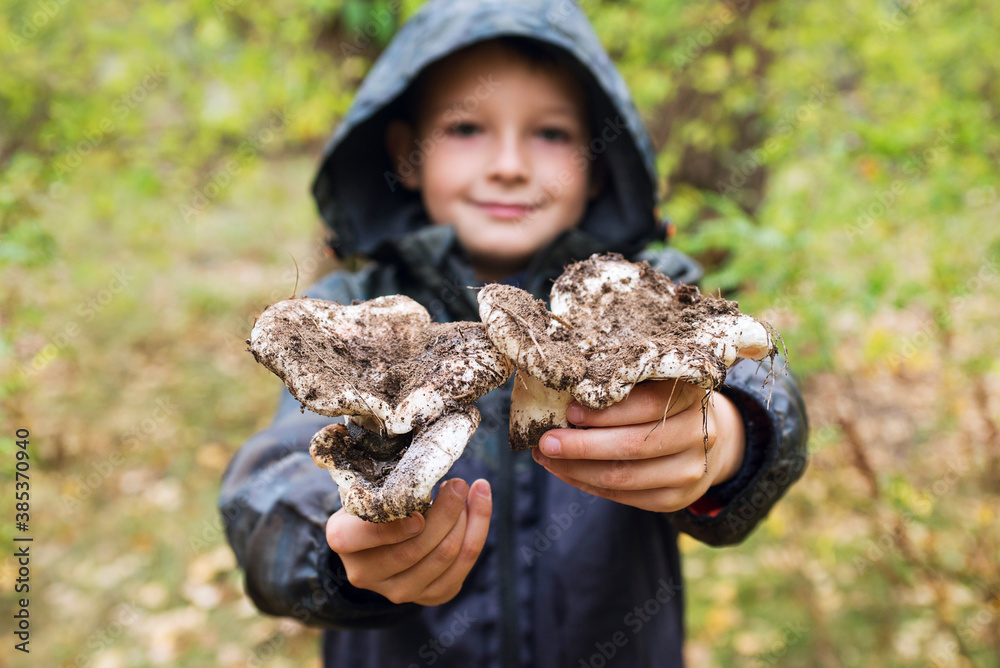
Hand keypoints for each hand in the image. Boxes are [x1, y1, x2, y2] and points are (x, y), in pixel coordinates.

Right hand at [326, 478, 491, 605]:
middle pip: (415, 548)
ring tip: (471, 492)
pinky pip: (464, 567)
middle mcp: (365, 573)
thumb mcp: (370, 491)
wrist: (383, 542)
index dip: (393, 528)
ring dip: (466, 520)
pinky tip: (478, 506)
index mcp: (343, 541)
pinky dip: (477, 531)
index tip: (420, 507)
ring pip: (445, 556)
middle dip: (446, 512)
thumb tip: (425, 475)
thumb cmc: (377, 505)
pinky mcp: (431, 595)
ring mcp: (398, 591)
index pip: (361, 536)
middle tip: (459, 484)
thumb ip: (387, 488)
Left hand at [531, 381, 745, 512]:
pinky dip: (588, 484)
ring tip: (547, 457)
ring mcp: (692, 470)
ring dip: (577, 469)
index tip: (569, 410)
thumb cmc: (665, 400)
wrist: (705, 436)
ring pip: (624, 476)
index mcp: (692, 395)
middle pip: (633, 445)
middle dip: (582, 445)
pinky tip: (566, 471)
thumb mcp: (655, 381)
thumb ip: (622, 385)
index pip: (647, 405)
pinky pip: (624, 497)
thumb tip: (563, 396)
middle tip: (546, 441)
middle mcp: (699, 434)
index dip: (605, 411)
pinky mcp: (677, 498)